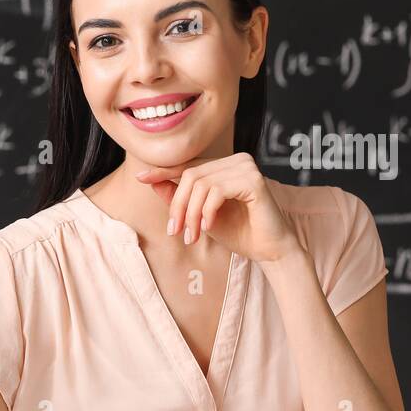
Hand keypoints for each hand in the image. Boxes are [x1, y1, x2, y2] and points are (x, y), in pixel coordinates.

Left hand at [135, 152, 301, 262]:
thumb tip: (152, 182)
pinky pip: (216, 191)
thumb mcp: (200, 216)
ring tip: (191, 236)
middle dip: (177, 206)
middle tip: (174, 232)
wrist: (269, 250)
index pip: (188, 166)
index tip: (141, 179)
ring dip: (190, 214)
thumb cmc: (238, 232)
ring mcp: (246, 167)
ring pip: (200, 185)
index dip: (163, 172)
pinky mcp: (253, 180)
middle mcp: (236, 161)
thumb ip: (180, 198)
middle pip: (190, 175)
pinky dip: (206, 212)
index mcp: (224, 165)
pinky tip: (207, 228)